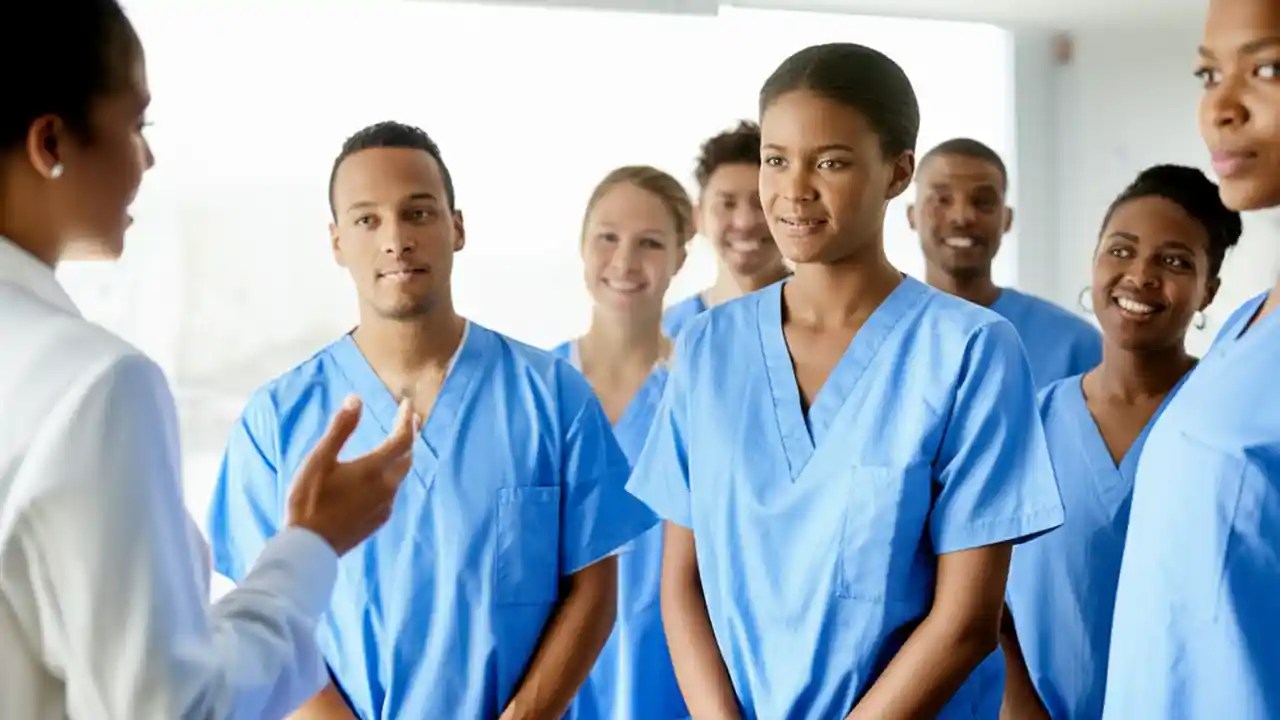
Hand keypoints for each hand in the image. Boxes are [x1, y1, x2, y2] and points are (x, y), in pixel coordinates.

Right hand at [286, 395, 415, 554]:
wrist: (310, 546)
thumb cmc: (309, 500)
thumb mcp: (319, 459)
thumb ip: (341, 428)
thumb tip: (356, 399)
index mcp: (374, 469)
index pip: (402, 438)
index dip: (407, 419)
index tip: (408, 403)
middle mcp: (387, 487)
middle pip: (407, 457)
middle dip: (410, 436)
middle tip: (410, 420)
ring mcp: (385, 506)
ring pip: (400, 476)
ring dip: (401, 457)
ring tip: (396, 445)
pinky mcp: (378, 520)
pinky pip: (392, 492)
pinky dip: (391, 477)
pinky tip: (379, 478)